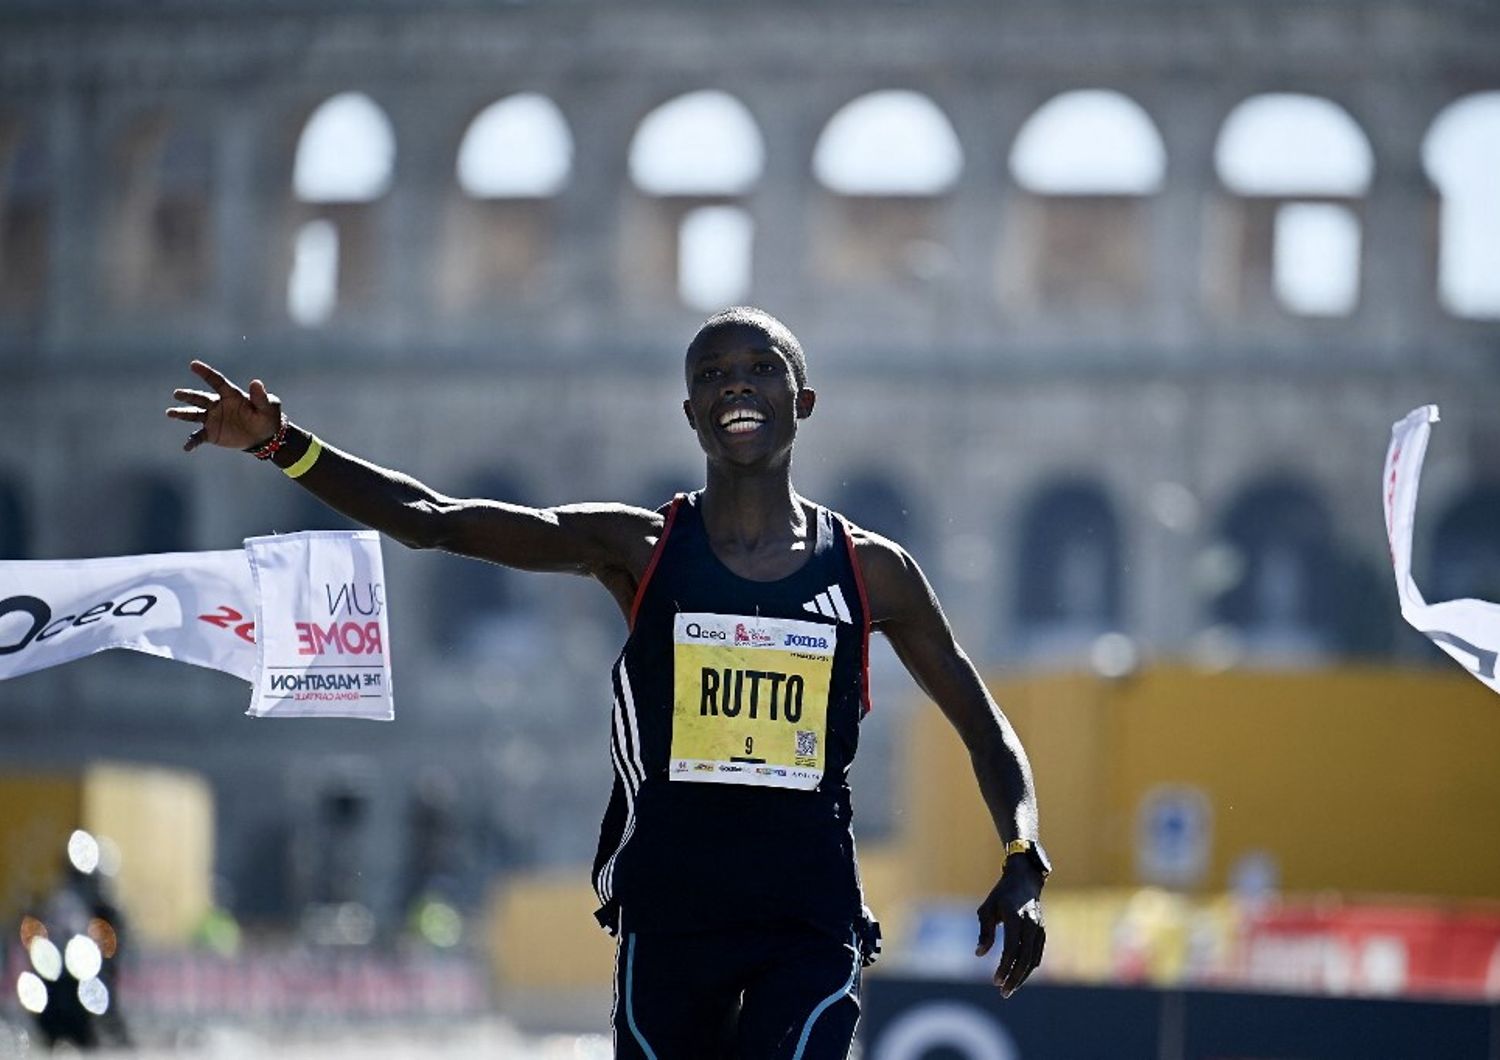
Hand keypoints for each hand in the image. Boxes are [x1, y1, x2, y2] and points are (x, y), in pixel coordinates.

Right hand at [167, 360, 281, 452]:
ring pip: (194, 414)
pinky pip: (198, 437)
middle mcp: (218, 404)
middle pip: (200, 398)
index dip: (205, 373)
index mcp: (231, 395)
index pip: (216, 381)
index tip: (193, 364)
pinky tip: (187, 447)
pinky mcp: (211, 433)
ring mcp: (213, 418)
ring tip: (170, 413)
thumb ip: (260, 396)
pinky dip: (192, 441)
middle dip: (188, 396)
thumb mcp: (268, 407)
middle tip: (177, 394)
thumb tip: (256, 382)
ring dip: (182, 414)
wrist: (264, 437)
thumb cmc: (267, 417)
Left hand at [975, 857, 1045, 997]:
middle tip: (1004, 992)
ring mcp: (1039, 928)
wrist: (1024, 880)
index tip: (995, 981)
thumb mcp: (987, 909)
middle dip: (1015, 978)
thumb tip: (979, 954)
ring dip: (1022, 976)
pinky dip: (1029, 967)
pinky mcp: (1043, 932)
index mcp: (1015, 916)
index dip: (1004, 966)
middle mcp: (1030, 924)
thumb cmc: (1000, 895)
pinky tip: (1019, 976)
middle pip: (1025, 958)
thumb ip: (985, 932)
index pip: (1011, 948)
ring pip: (1033, 959)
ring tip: (1009, 988)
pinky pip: (1037, 954)